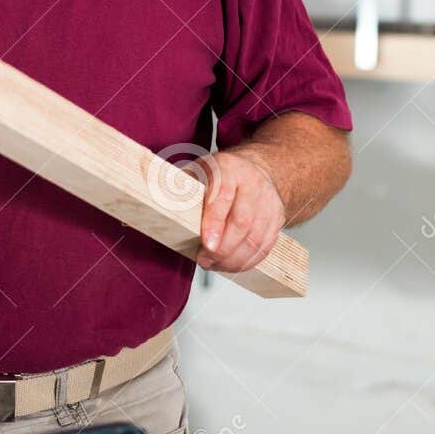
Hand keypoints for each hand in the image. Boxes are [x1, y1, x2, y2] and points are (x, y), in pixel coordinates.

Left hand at [186, 150, 285, 272]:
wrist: (253, 169)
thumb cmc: (218, 174)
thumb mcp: (196, 171)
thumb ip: (181, 188)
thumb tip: (156, 206)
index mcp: (228, 168)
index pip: (222, 197)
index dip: (214, 224)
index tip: (206, 245)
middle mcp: (252, 183)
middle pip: (242, 223)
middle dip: (223, 249)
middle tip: (204, 260)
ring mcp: (269, 201)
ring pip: (256, 238)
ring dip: (234, 259)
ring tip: (215, 265)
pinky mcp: (278, 218)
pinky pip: (266, 245)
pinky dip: (248, 260)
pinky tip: (233, 265)